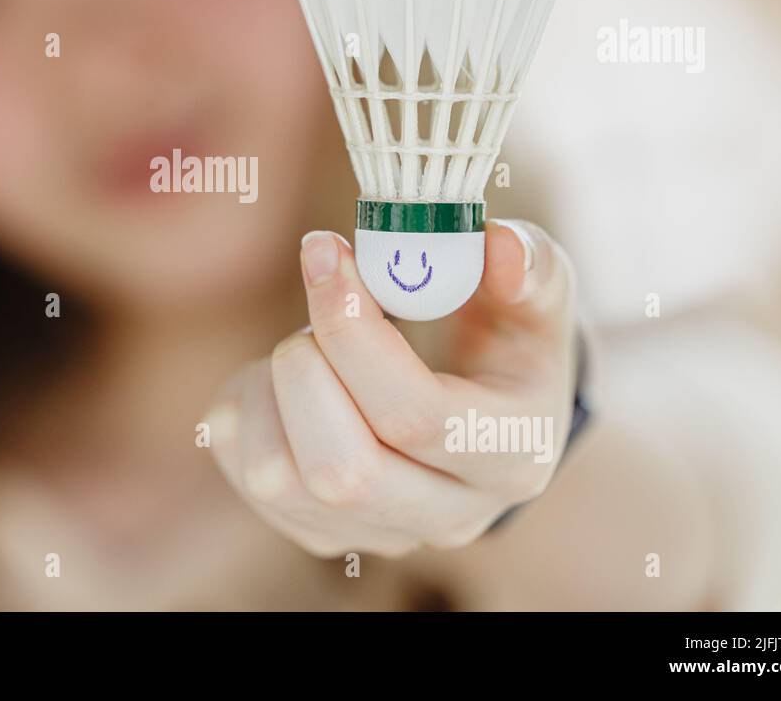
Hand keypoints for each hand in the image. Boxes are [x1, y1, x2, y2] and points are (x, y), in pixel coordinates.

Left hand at [205, 220, 576, 556]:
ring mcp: (378, 534)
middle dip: (304, 370)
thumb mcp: (536, 297)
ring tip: (305, 346)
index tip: (325, 251)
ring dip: (268, 389)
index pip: (415, 416)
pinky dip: (245, 408)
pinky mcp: (317, 532)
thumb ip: (530, 267)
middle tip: (313, 312)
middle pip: (341, 474)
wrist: (486, 409)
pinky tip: (288, 380)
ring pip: (276, 478)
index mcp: (511, 456)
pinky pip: (244, 472)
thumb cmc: (508, 337)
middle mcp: (448, 516)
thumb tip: (499, 246)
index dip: (352, 332)